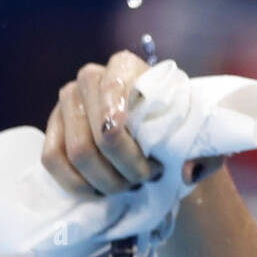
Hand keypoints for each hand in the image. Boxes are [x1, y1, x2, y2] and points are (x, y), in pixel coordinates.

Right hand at [40, 50, 226, 193]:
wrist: (158, 135)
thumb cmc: (179, 130)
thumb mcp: (200, 139)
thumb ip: (204, 155)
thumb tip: (187, 172)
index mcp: (126, 67)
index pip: (112, 88)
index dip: (121, 123)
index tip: (147, 157)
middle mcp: (90, 77)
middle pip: (98, 133)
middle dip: (126, 168)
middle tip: (147, 178)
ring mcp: (67, 103)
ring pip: (77, 151)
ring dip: (107, 180)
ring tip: (130, 186)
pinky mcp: (53, 129)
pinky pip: (52, 160)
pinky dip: (78, 184)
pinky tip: (101, 190)